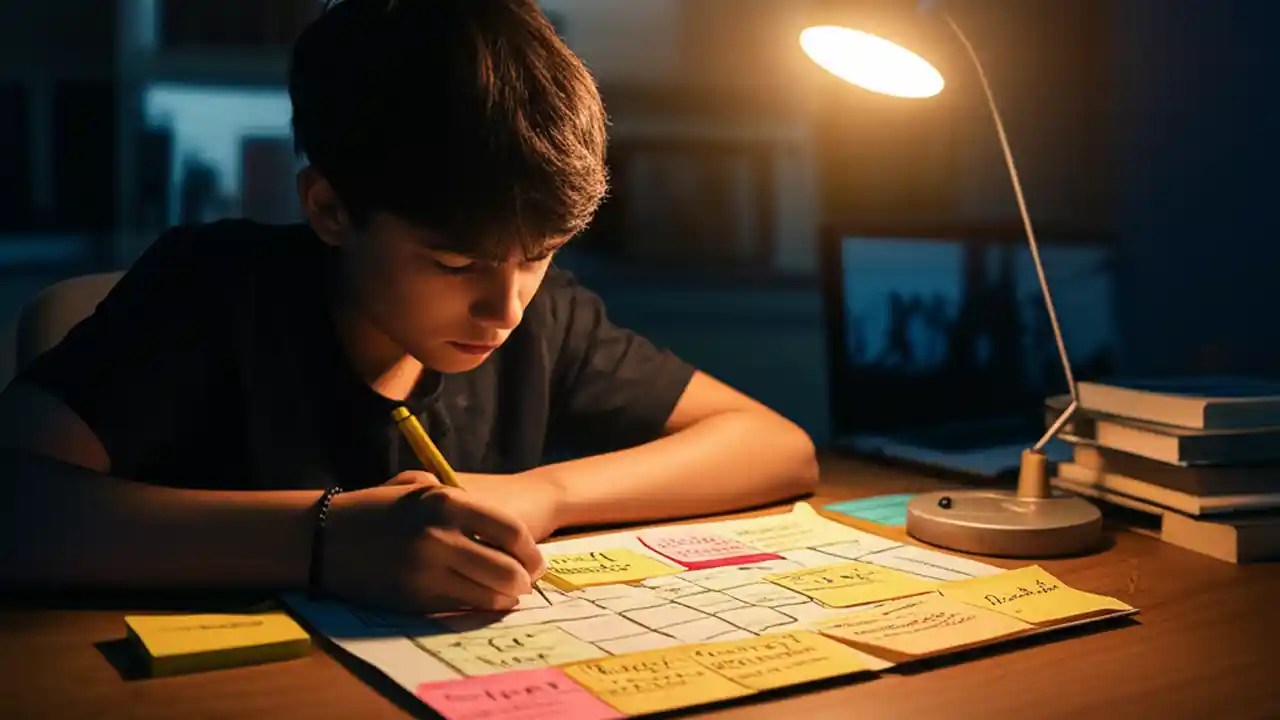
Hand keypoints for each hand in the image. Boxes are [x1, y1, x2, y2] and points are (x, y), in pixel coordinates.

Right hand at [322, 471, 544, 611]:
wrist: (322, 537)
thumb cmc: (375, 508)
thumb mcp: (418, 487)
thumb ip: (458, 498)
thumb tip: (499, 525)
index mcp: (445, 503)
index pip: (510, 531)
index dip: (531, 551)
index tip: (535, 559)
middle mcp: (440, 538)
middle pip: (507, 569)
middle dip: (524, 579)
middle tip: (527, 581)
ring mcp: (426, 572)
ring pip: (488, 594)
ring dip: (504, 597)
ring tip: (508, 593)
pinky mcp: (413, 599)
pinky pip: (460, 607)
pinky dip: (477, 606)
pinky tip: (480, 599)